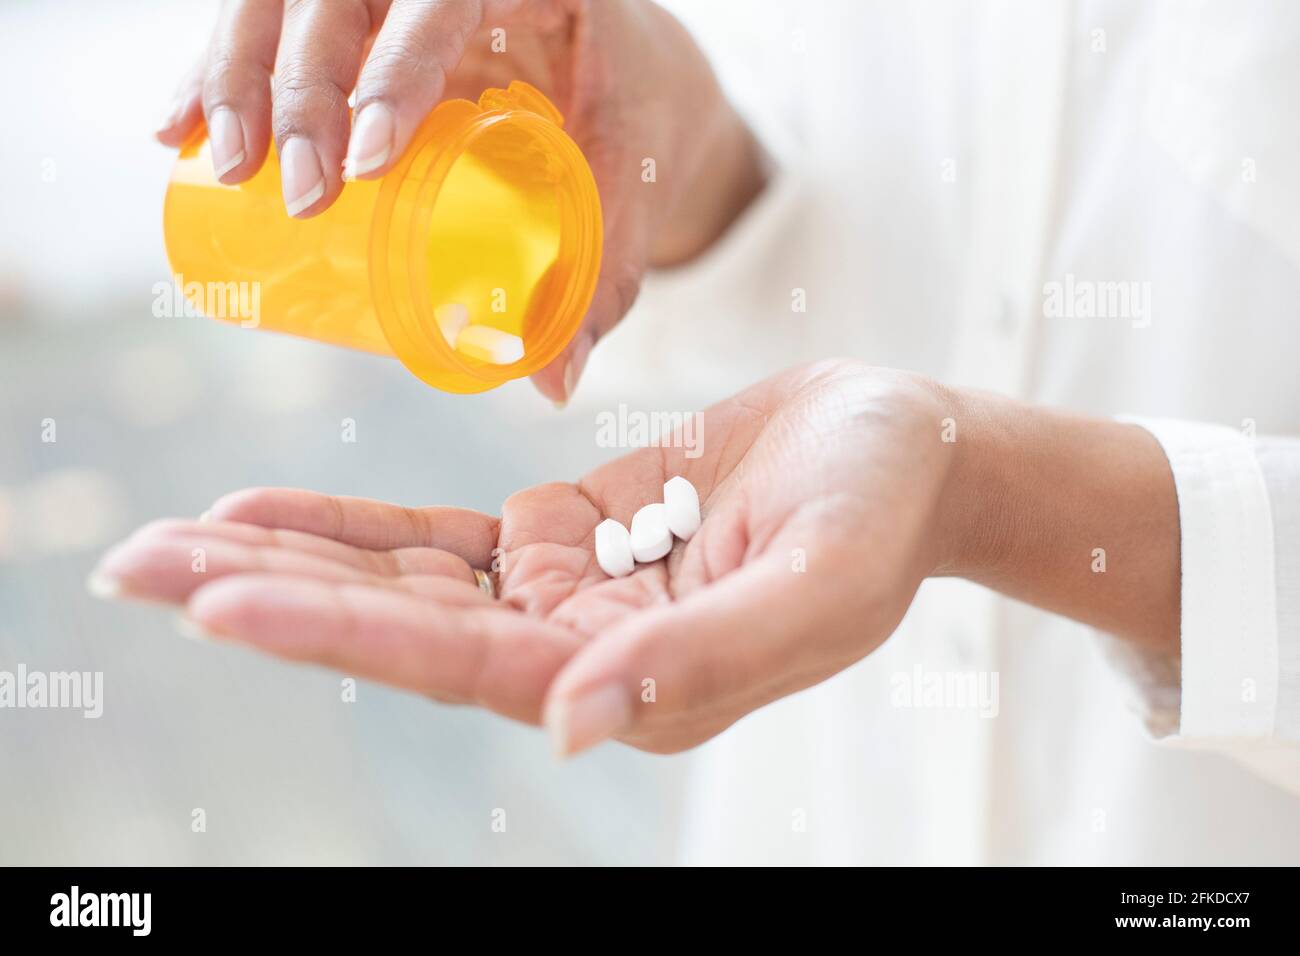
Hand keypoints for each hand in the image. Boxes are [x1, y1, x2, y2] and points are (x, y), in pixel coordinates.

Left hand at [91, 361, 961, 753]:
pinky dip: (348, 527)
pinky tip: (263, 514)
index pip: (460, 664)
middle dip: (268, 596)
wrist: (900, 451)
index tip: (218, 600)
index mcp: (632, 684)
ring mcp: (560, 594)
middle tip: (133, 564)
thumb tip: (574, 730)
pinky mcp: (558, 535)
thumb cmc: (881, 517)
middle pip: (398, 627)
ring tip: (166, 538)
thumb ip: (704, 661)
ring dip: (285, 559)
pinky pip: (433, 536)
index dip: (339, 631)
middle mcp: (577, 653)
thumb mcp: (818, 585)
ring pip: (400, 581)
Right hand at [156, 0, 764, 401]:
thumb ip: (605, 277)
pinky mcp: (356, 11)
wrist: (633, 68)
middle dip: (306, 86)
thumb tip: (554, 384)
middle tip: (302, 192)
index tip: (368, 159)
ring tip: (222, 165)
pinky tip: (179, 131)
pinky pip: (267, 19)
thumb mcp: (632, 187)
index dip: (400, 63)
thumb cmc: (636, 120)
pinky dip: (216, 69)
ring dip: (238, 72)